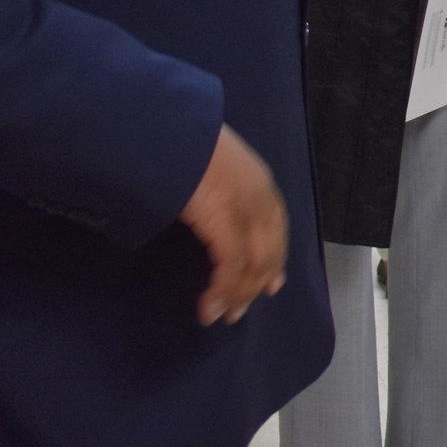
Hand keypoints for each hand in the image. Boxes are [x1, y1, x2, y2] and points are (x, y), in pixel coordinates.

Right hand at [180, 125, 288, 325]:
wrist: (170, 129)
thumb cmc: (181, 144)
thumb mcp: (208, 164)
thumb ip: (215, 187)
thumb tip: (202, 203)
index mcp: (259, 182)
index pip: (276, 229)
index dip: (274, 258)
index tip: (272, 282)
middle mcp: (260, 198)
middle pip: (269, 252)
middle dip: (257, 283)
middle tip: (240, 309)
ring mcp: (247, 210)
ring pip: (252, 265)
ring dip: (237, 295)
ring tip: (222, 316)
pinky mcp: (227, 223)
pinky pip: (231, 267)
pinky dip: (221, 291)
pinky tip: (208, 308)